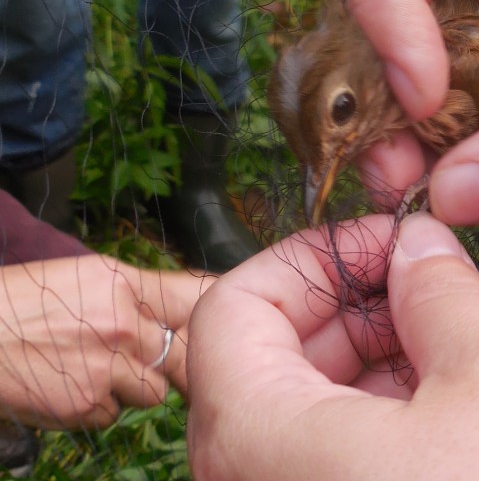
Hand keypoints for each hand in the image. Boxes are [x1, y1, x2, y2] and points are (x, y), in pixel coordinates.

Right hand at [0, 256, 208, 427]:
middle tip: (166, 361)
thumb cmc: (28, 301)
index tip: (239, 316)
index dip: (218, 311)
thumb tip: (186, 301)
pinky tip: (73, 386)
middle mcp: (124, 324)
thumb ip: (139, 291)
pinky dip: (100, 407)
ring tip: (100, 368)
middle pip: (187, 353)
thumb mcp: (89, 276)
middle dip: (181, 361)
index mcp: (126, 284)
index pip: (195, 297)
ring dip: (136, 386)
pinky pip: (114, 414)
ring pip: (154, 390)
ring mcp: (107, 368)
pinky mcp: (85, 406)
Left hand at [187, 213, 478, 480]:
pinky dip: (380, 418)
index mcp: (257, 443)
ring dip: (372, 358)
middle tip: (427, 283)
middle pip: (267, 357)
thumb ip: (441, 290)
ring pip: (302, 411)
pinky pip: (328, 464)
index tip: (383, 242)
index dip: (309, 258)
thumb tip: (417, 240)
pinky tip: (449, 407)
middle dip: (351, 305)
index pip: (234, 309)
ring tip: (451, 343)